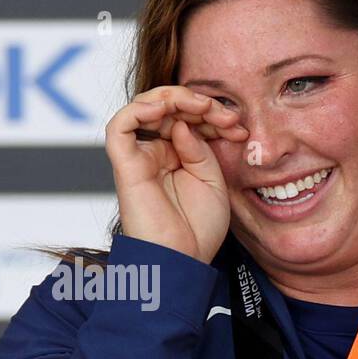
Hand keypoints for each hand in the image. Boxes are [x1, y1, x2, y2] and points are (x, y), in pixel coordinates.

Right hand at [104, 85, 248, 263]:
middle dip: (199, 103)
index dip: (212, 114)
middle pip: (167, 108)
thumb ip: (199, 147)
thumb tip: (182, 122)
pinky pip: (119, 126)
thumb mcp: (212, 180)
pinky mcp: (125, 165)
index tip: (237, 126)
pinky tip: (166, 109)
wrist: (183, 260)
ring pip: (143, 108)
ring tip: (200, 106)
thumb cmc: (197, 230)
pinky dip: (139, 109)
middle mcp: (156, 154)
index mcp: (177, 157)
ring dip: (173, 98)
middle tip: (225, 116)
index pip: (187, 118)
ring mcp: (140, 158)